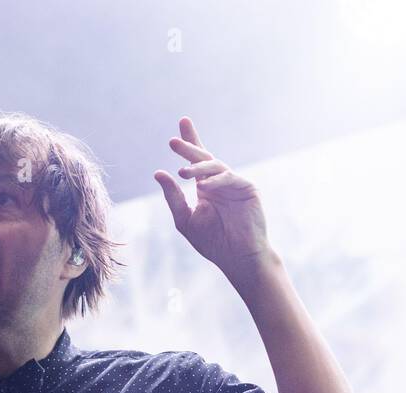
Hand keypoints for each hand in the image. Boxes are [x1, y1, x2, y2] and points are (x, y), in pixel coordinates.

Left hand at [154, 117, 270, 274]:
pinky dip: (216, 180)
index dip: (190, 141)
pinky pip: (230, 178)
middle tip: (173, 142)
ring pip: (215, 166)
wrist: (238, 258)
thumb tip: (158, 173)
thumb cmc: (213, 242)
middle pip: (204, 157)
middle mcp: (219, 182)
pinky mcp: (247, 188)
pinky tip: (204, 186)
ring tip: (182, 173)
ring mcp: (234, 183)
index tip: (182, 122)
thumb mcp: (185, 219)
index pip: (196, 161)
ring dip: (198, 168)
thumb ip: (173, 197)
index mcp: (206, 187)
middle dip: (190, 147)